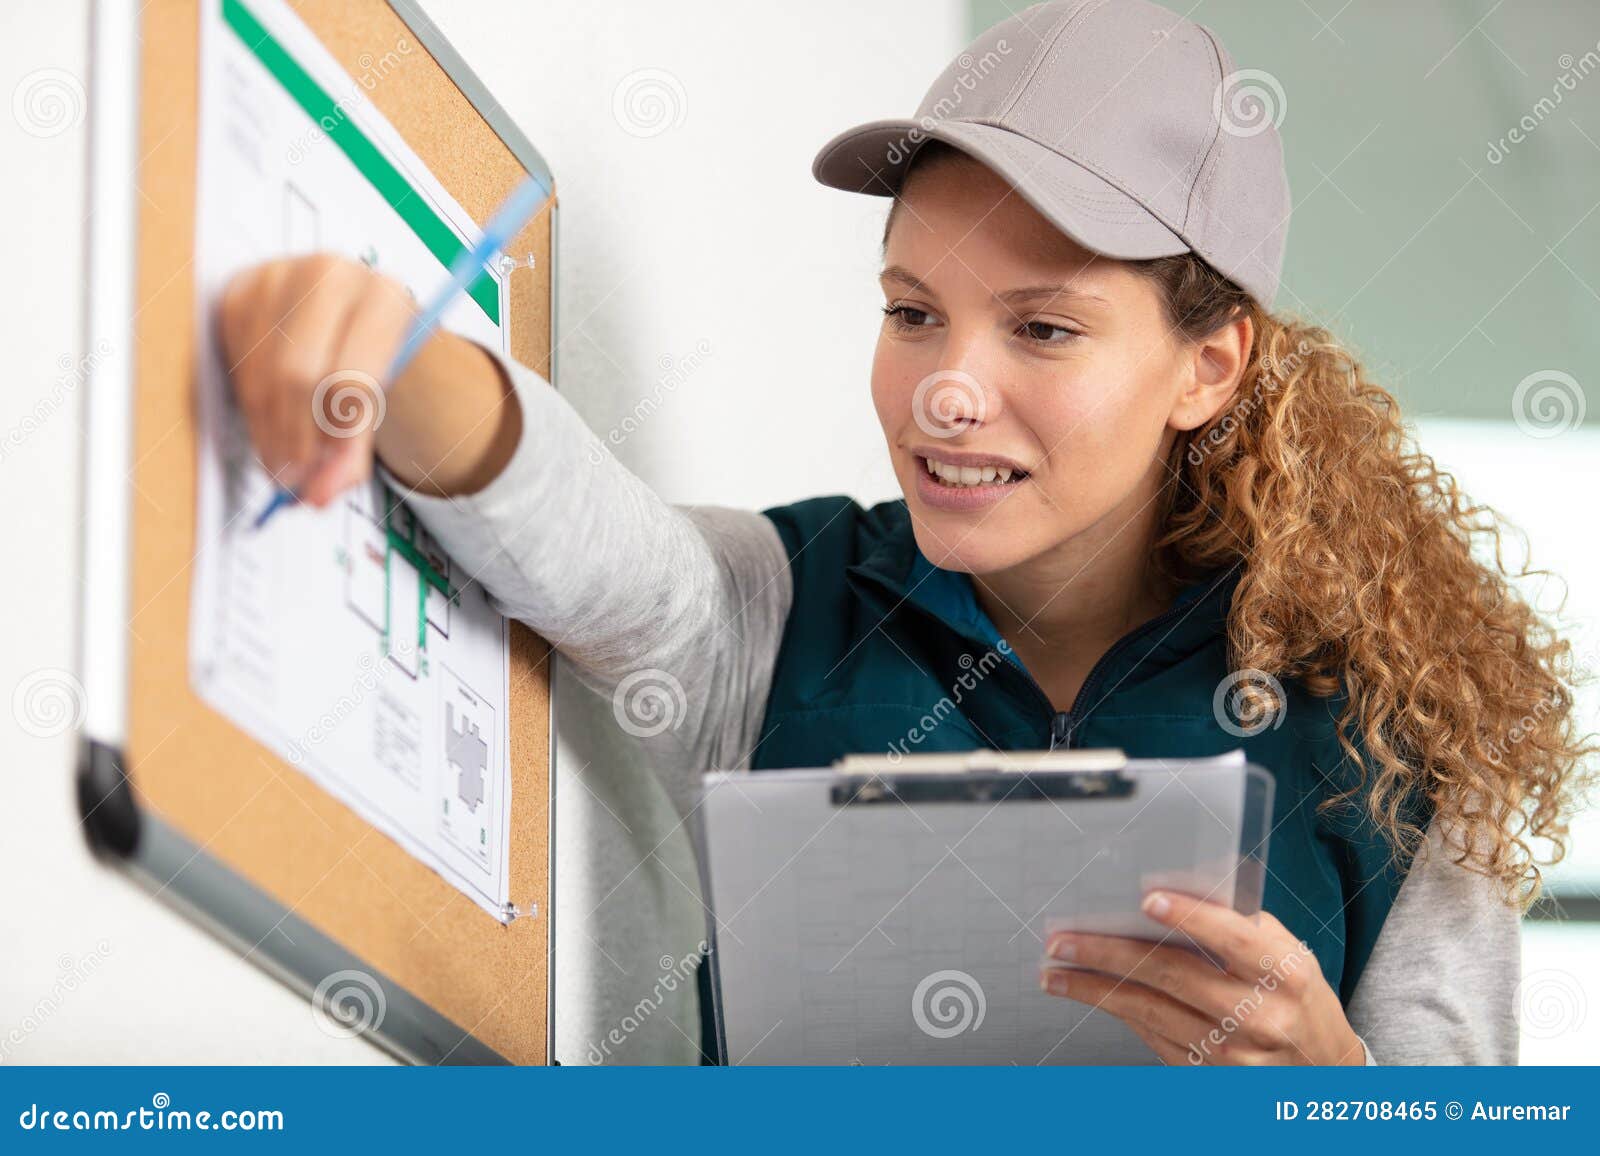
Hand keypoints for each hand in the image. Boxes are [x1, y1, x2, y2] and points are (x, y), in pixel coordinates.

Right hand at [217, 253, 518, 505]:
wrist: (349, 312)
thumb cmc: (369, 359)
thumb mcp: (380, 403)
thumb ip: (352, 456)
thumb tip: (314, 496)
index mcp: (385, 296)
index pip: (352, 380)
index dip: (334, 437)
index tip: (323, 474)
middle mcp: (331, 275)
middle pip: (299, 374)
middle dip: (293, 437)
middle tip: (293, 480)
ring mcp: (279, 276)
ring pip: (261, 370)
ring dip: (266, 430)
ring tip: (280, 465)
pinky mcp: (240, 289)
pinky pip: (235, 361)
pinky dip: (249, 406)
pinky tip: (265, 426)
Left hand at [1038, 890, 1365, 1065]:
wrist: (1323, 1071)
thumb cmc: (1295, 996)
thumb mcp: (1286, 953)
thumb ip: (1238, 923)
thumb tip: (1174, 891)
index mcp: (1285, 973)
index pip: (1233, 938)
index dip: (1190, 917)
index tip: (1147, 899)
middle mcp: (1261, 1015)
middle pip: (1172, 976)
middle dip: (1108, 955)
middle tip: (1062, 940)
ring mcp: (1235, 1054)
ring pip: (1150, 1012)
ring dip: (1094, 989)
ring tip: (1055, 970)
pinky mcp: (1212, 1077)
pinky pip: (1153, 1037)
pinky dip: (1118, 1012)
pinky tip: (1089, 994)